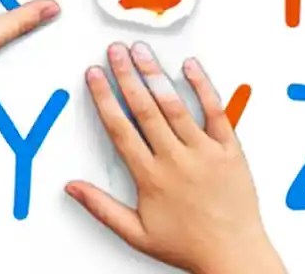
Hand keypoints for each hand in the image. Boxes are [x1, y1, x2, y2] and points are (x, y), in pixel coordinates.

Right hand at [66, 42, 285, 273]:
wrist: (233, 255)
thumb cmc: (188, 245)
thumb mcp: (136, 233)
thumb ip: (101, 207)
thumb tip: (71, 188)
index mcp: (151, 177)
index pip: (120, 128)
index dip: (104, 98)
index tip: (93, 76)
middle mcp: (176, 159)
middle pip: (145, 108)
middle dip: (126, 75)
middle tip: (114, 51)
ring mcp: (204, 152)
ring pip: (175, 105)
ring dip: (155, 75)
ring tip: (141, 51)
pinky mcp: (229, 149)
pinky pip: (216, 111)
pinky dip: (203, 86)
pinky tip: (190, 66)